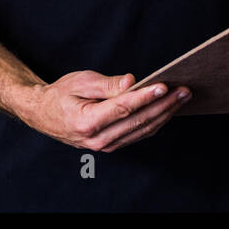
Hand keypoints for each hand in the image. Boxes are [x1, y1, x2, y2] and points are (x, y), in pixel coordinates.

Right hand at [26, 71, 191, 152]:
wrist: (43, 115)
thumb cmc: (61, 94)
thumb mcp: (80, 81)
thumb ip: (107, 84)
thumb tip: (131, 82)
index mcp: (86, 122)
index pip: (123, 108)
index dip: (146, 97)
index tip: (165, 85)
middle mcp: (98, 139)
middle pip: (138, 121)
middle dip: (165, 105)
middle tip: (185, 90)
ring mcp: (106, 146)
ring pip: (143, 130)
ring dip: (166, 113)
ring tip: (183, 97)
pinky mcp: (112, 145)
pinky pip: (138, 134)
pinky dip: (156, 121)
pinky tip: (168, 108)